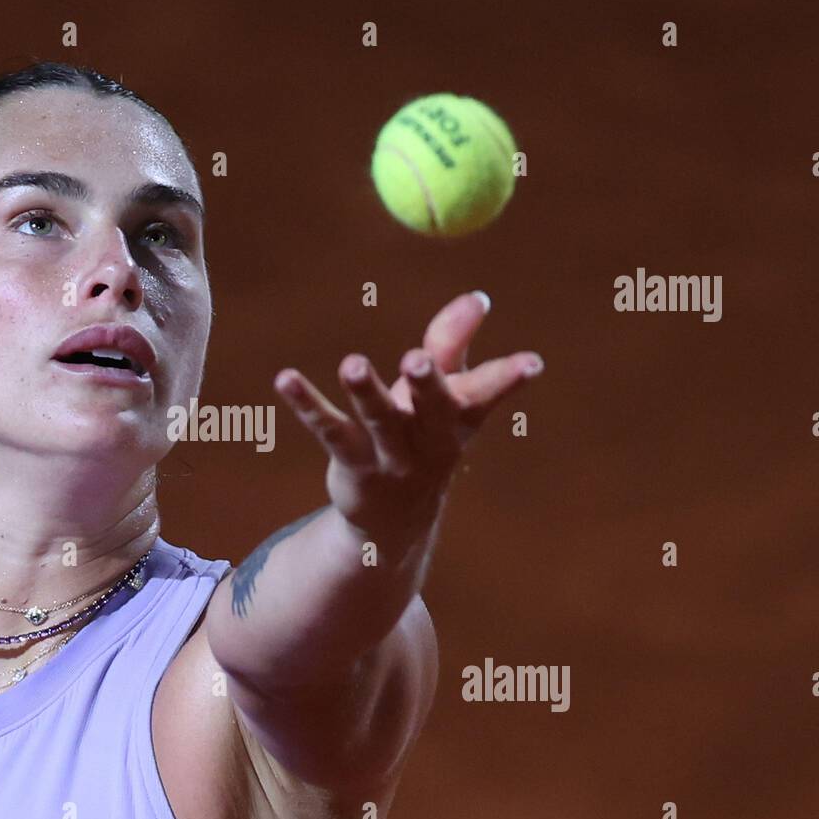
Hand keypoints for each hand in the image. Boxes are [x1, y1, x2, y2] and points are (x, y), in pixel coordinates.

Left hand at [274, 291, 542, 547]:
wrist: (395, 520)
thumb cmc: (424, 438)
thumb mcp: (444, 395)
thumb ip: (453, 345)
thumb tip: (478, 297)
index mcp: (460, 418)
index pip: (488, 394)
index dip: (509, 378)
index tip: (532, 363)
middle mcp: (430, 440)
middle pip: (432, 410)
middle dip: (426, 384)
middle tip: (416, 358)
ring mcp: (391, 456)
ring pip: (380, 421)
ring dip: (367, 392)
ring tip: (352, 364)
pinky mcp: (353, 464)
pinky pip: (329, 431)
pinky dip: (307, 404)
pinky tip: (285, 379)